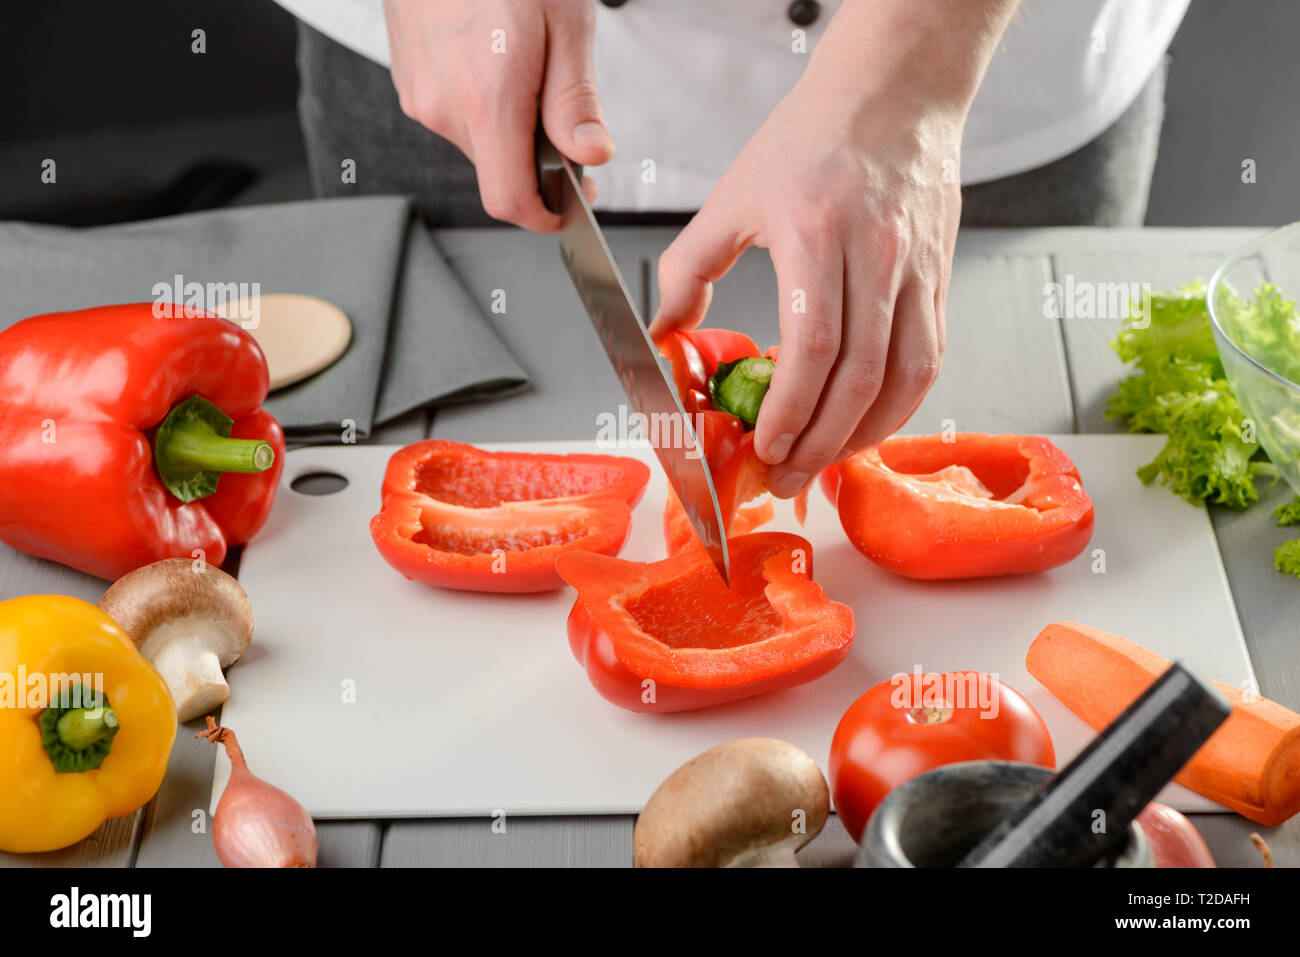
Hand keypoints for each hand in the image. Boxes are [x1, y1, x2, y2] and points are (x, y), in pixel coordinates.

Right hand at [383, 0, 610, 229]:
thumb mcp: (564, 24)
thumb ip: (574, 100)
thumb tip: (591, 157)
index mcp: (485, 100)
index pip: (509, 199)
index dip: (544, 215)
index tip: (569, 208)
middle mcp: (443, 107)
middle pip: (498, 171)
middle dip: (536, 158)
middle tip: (565, 116)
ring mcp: (419, 95)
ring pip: (478, 141)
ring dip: (509, 126)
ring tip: (527, 68)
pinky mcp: (408, 80)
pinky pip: (455, 113)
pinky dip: (484, 104)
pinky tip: (497, 59)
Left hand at [649, 0, 1014, 497]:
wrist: (894, 94)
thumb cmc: (813, 136)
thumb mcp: (733, 196)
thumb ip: (689, 267)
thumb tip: (666, 331)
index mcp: (817, 233)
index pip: (813, 347)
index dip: (790, 411)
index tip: (764, 447)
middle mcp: (877, 256)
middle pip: (859, 378)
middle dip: (820, 443)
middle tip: (786, 477)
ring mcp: (917, 271)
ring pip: (904, 379)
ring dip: (863, 435)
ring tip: (823, 461)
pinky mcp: (940, 279)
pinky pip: (929, 359)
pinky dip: (898, 405)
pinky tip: (866, 424)